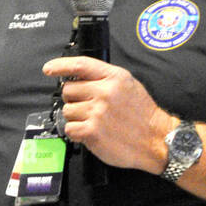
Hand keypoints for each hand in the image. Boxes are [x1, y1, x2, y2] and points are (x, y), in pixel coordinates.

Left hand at [42, 57, 173, 173]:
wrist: (156, 139)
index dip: (60, 66)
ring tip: (95, 122)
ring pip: (68, 111)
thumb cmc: (142, 113)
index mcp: (113, 77)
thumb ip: (104, 78)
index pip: (80, 65)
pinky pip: (70, 129)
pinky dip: (77, 133)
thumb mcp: (128, 85)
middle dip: (74, 100)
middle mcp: (104, 91)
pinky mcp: (92, 131)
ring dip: (76, 118)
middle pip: (69, 90)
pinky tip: (91, 133)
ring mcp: (97, 112)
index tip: (48, 69)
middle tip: (89, 108)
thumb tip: (78, 78)